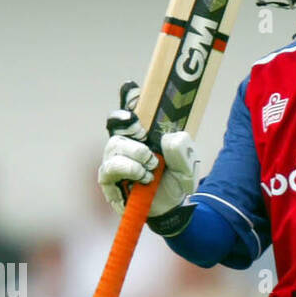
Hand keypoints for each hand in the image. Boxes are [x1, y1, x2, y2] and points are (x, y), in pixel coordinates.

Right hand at [97, 81, 197, 216]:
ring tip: (151, 168)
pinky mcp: (109, 181)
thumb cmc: (175, 181)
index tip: (131, 87)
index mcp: (141, 135)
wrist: (173, 209)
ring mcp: (113, 161)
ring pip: (113, 148)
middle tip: (148, 147)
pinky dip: (129, 171)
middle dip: (132, 133)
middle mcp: (124, 144)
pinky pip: (109, 169)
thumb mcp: (187, 164)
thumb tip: (166, 139)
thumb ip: (180, 149)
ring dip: (135, 157)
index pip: (130, 110)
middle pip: (115, 126)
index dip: (127, 97)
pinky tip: (143, 179)